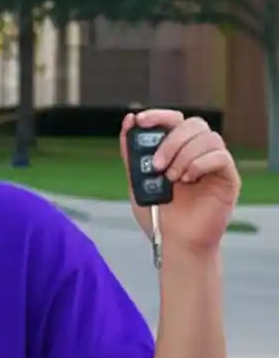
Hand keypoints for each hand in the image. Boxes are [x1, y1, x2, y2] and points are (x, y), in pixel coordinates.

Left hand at [119, 109, 241, 253]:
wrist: (174, 242)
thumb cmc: (158, 214)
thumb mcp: (136, 181)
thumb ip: (131, 153)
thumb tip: (129, 120)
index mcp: (177, 150)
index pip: (174, 119)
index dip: (159, 115)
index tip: (140, 121)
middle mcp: (197, 153)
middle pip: (192, 124)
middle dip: (170, 140)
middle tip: (156, 165)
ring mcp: (214, 164)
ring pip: (208, 137)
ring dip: (184, 155)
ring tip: (172, 178)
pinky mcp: (228, 178)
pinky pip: (221, 157)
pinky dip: (200, 163)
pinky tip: (188, 179)